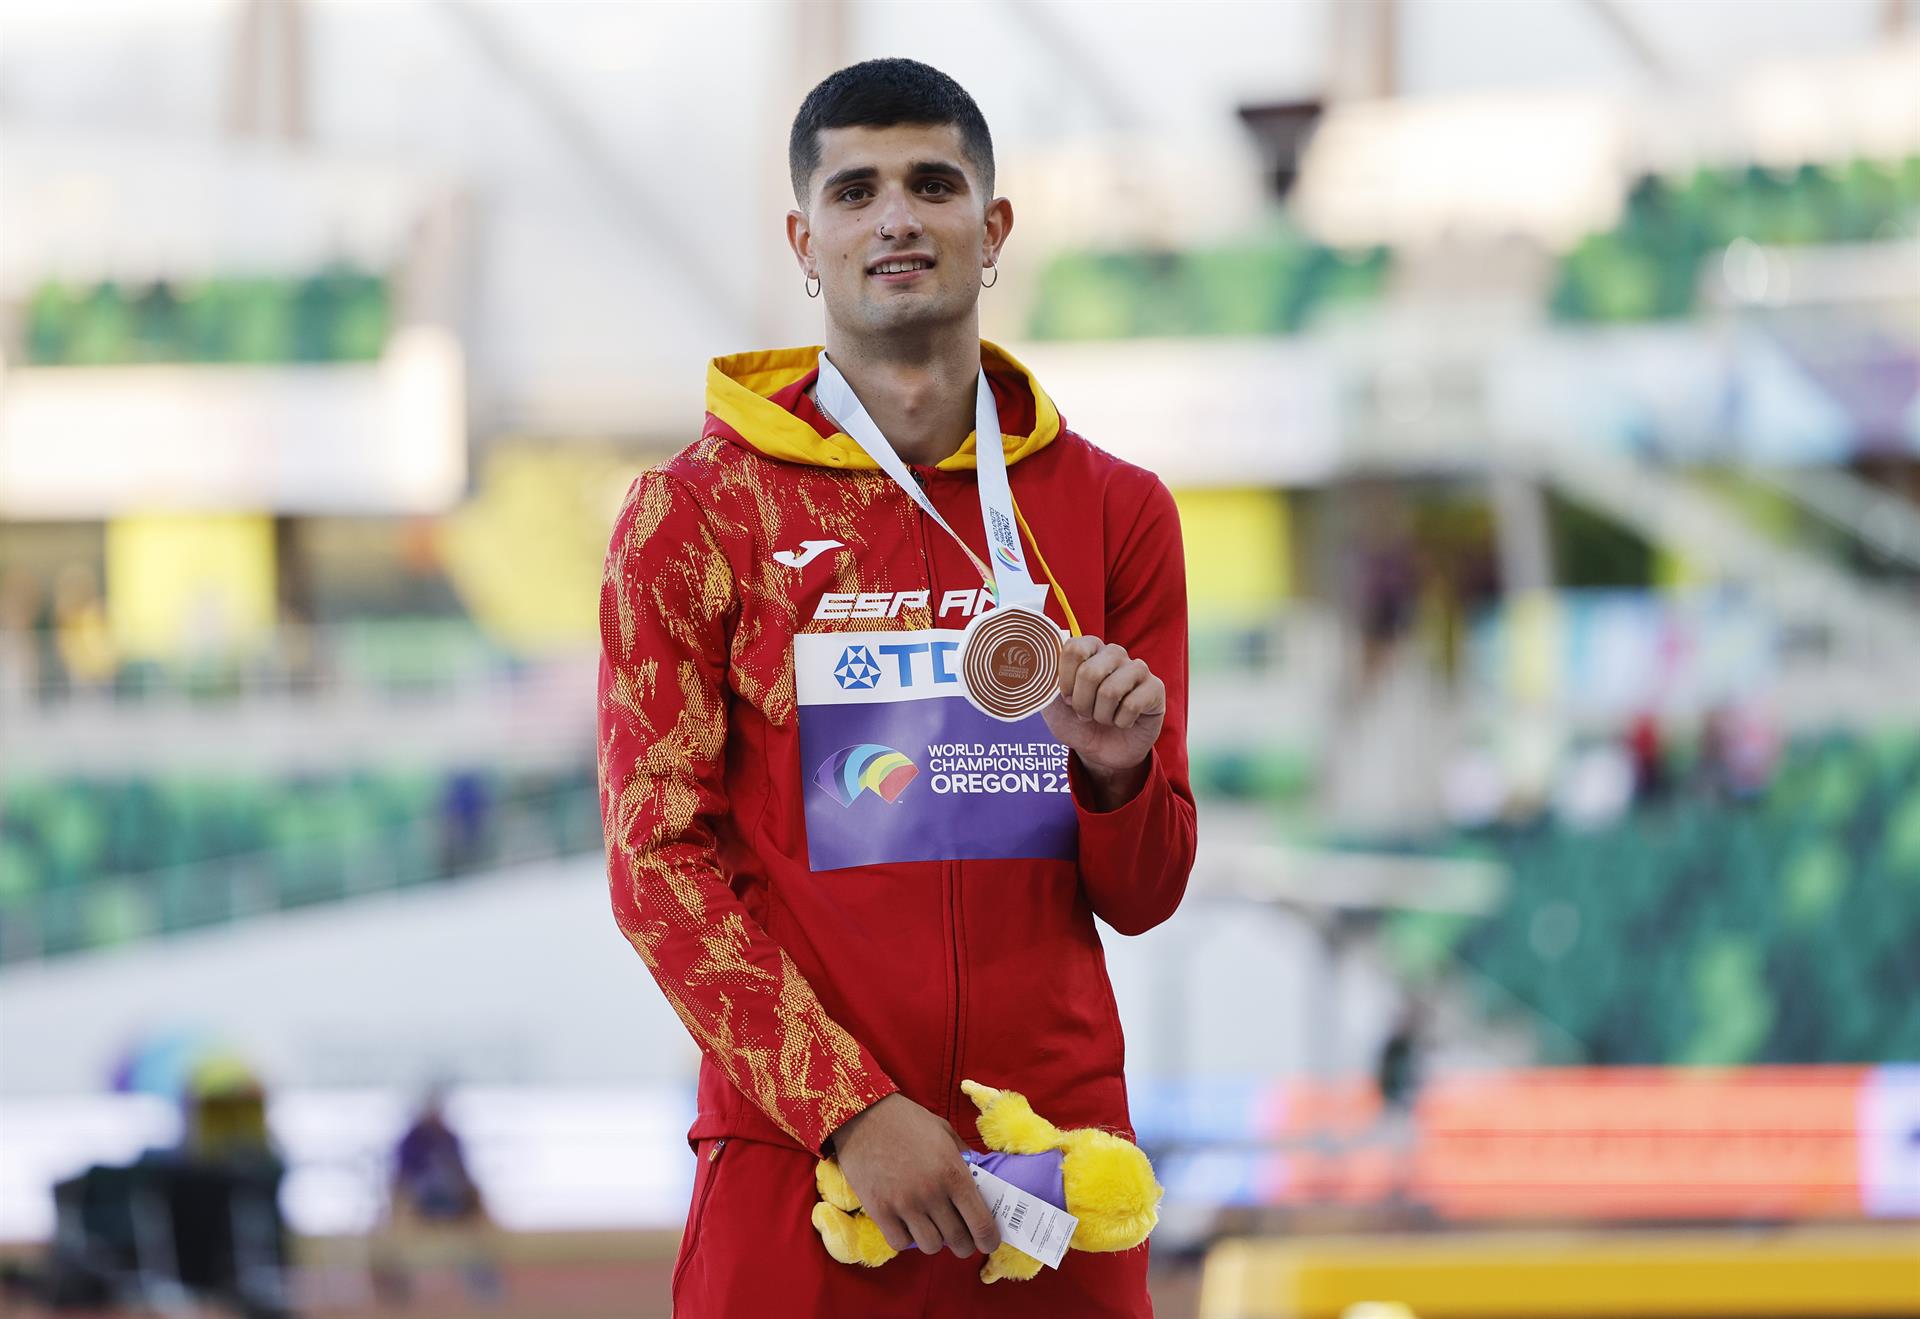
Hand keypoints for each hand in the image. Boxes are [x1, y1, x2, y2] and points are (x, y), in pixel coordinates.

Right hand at [827, 1094, 1000, 1258]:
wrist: (863, 1115)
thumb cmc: (907, 1120)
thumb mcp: (944, 1131)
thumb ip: (965, 1157)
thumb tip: (979, 1180)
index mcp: (954, 1173)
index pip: (981, 1223)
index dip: (988, 1240)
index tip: (988, 1242)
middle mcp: (932, 1193)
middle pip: (958, 1240)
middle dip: (964, 1243)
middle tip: (961, 1237)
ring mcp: (904, 1205)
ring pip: (931, 1246)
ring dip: (935, 1241)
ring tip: (932, 1228)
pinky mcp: (879, 1211)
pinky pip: (900, 1243)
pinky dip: (907, 1239)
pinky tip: (907, 1225)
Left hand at [1042, 635, 1164, 804]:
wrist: (1102, 753)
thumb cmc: (1076, 722)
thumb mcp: (1051, 705)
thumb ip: (1042, 683)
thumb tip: (1030, 666)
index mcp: (1088, 649)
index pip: (1073, 648)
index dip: (1065, 680)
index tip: (1065, 697)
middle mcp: (1114, 653)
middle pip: (1090, 671)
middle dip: (1081, 703)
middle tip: (1084, 714)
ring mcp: (1137, 669)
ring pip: (1111, 690)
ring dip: (1101, 716)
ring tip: (1103, 719)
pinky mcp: (1155, 688)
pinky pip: (1132, 704)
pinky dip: (1121, 722)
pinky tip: (1123, 722)